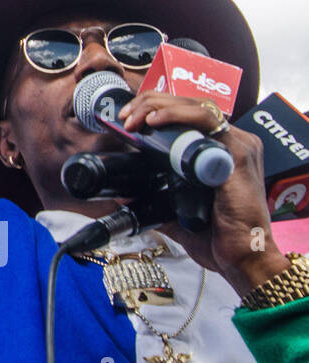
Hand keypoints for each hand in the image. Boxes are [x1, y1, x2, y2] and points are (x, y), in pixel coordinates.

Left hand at [119, 91, 288, 296]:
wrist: (241, 259)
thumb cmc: (217, 237)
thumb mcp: (176, 213)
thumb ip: (152, 201)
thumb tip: (121, 193)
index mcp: (217, 151)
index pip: (185, 114)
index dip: (153, 108)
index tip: (124, 120)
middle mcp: (229, 143)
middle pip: (187, 104)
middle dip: (149, 104)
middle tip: (124, 118)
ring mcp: (236, 145)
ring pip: (195, 106)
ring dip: (158, 106)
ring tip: (133, 119)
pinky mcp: (237, 154)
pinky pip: (206, 121)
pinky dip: (178, 116)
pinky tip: (154, 122)